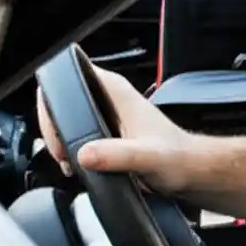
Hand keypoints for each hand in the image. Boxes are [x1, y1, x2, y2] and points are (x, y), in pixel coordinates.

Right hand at [37, 64, 198, 193]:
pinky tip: (78, 166)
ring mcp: (108, 114)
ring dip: (61, 141)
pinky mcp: (108, 132)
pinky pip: (77, 135)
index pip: (71, 75)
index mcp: (117, 91)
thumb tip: (86, 154)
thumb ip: (117, 155)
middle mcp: (110, 98)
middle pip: (63, 99)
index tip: (57, 131)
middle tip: (61, 153)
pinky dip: (71, 150)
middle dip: (54, 128)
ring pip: (68, 118)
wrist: (191, 170)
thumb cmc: (178, 158)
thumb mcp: (146, 157)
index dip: (54, 101)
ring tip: (69, 162)